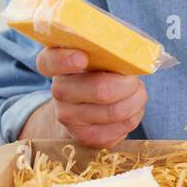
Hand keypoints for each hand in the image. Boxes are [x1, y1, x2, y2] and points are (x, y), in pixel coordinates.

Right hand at [18, 48, 146, 147]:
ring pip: (116, 111)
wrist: (83, 107)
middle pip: (101, 90)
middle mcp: (58, 91)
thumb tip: (130, 55)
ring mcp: (68, 117)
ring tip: (136, 93)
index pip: (49, 62)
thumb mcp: (95, 55)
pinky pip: (121, 127)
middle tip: (134, 80)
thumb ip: (105, 49)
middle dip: (129, 85)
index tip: (82, 58)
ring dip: (136, 100)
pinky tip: (131, 109)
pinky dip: (134, 116)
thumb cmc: (97, 72)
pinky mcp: (85, 136)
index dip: (65, 61)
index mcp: (56, 63)